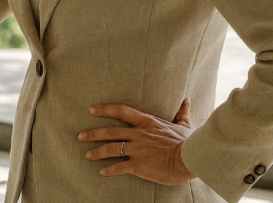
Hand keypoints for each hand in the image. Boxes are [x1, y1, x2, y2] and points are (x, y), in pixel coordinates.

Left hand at [79, 99, 195, 184]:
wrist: (191, 159)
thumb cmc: (189, 142)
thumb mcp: (184, 124)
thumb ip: (182, 112)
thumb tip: (186, 99)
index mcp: (146, 122)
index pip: (121, 111)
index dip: (104, 109)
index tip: (91, 110)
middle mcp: (138, 134)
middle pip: (110, 131)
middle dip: (93, 133)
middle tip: (80, 135)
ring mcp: (137, 150)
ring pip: (111, 148)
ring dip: (97, 151)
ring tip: (87, 154)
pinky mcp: (139, 165)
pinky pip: (120, 167)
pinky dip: (109, 170)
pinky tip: (102, 172)